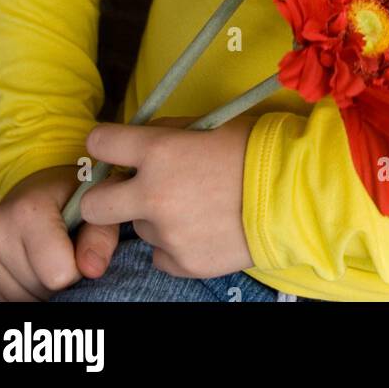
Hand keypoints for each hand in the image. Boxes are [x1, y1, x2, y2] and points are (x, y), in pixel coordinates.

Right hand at [0, 163, 124, 300]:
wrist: (36, 185)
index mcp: (28, 210)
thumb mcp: (94, 206)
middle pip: (40, 289)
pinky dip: (23, 289)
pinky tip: (30, 263)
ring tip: (46, 255)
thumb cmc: (71, 195)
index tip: (78, 246)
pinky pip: (5, 299)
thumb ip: (101, 236)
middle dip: (58, 279)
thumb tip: (93, 270)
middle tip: (62, 249)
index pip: (59, 274)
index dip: (77, 268)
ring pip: (22, 299)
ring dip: (41, 287)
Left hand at [80, 114, 254, 279]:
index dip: (104, 144)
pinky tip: (202, 227)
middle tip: (128, 191)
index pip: (101, 143)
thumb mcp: (208, 124)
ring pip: (139, 227)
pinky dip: (175, 244)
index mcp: (160, 152)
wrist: (294, 194)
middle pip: (94, 203)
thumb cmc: (254, 149)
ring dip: (155, 217)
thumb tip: (137, 140)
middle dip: (104, 196)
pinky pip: (161, 254)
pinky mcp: (182, 263)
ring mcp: (167, 234)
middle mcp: (154, 194)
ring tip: (195, 206)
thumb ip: (166, 133)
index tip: (111, 147)